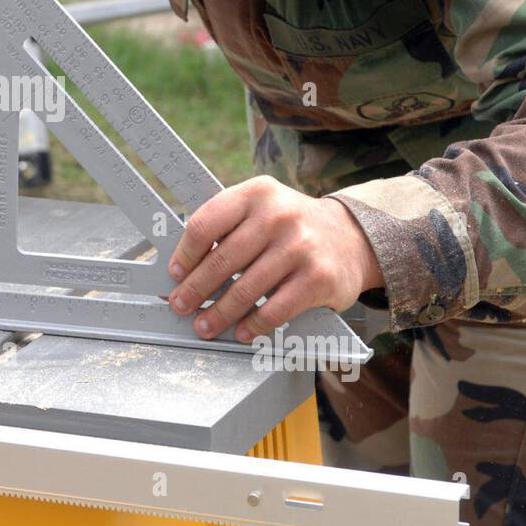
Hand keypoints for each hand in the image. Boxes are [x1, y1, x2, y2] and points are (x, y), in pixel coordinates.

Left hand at [166, 176, 382, 341]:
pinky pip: (275, 309)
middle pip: (222, 259)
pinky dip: (254, 324)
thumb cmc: (291, 227)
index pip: (206, 224)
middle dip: (195, 289)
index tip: (174, 274)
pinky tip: (243, 331)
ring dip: (219, 313)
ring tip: (204, 325)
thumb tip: (184, 268)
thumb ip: (227, 228)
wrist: (351, 237)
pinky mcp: (318, 278)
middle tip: (180, 305)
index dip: (185, 254)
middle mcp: (278, 215)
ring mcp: (300, 246)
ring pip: (245, 289)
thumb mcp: (261, 209)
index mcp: (256, 193)